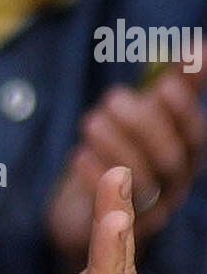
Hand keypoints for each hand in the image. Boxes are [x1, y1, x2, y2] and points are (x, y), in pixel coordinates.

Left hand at [46, 66, 206, 267]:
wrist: (82, 209)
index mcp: (184, 154)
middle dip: (143, 126)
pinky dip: (96, 179)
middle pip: (170, 159)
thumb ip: (174, 83)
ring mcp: (147, 210)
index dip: (182, 112)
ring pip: (142, 182)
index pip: (194, 135)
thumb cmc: (122, 150)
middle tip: (112, 97)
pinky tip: (79, 155)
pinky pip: (112, 208)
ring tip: (90, 121)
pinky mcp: (114, 228)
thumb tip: (202, 45)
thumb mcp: (145, 114)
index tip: (163, 86)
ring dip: (116, 146)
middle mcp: (173, 184)